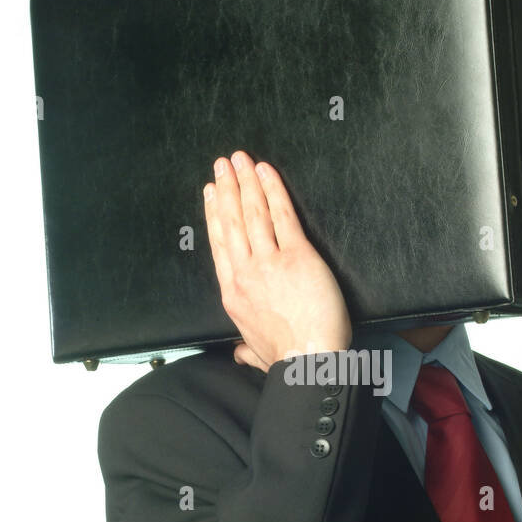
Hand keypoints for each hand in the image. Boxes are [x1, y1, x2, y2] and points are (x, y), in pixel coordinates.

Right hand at [203, 150, 351, 372]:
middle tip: (223, 165)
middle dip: (227, 188)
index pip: (219, 244)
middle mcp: (245, 273)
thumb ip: (246, 348)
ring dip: (245, 182)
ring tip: (240, 160)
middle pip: (231, 222)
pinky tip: (266, 172)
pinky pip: (282, 216)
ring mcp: (269, 262)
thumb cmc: (287, 360)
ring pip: (252, 214)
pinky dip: (273, 190)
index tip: (212, 194)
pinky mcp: (297, 256)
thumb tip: (240, 353)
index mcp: (233, 294)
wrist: (308, 361)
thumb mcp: (257, 354)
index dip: (214, 214)